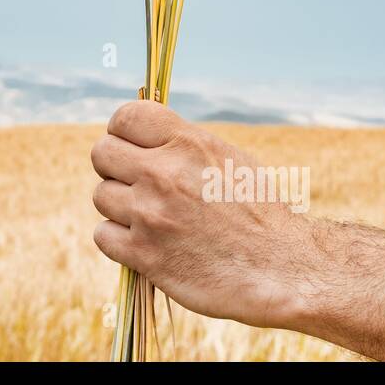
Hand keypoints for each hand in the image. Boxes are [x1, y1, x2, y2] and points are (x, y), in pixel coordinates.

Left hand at [91, 100, 318, 329]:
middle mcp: (163, 174)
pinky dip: (118, 240)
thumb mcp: (226, 158)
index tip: (132, 146)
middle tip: (135, 183)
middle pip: (101, 154)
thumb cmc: (259, 211)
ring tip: (150, 216)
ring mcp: (151, 215)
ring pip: (102, 196)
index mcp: (186, 143)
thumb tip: (142, 137)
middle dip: (115, 167)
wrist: (283, 267)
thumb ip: (181, 144)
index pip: (124, 117)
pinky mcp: (145, 255)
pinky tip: (144, 242)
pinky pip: (103, 235)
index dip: (122, 131)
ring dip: (120, 207)